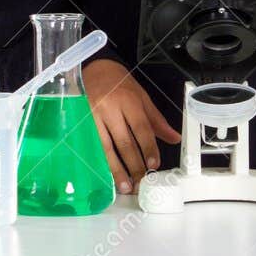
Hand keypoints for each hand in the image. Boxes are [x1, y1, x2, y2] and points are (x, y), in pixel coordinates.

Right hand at [81, 59, 180, 194]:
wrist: (95, 69)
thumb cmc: (120, 83)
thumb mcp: (142, 97)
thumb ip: (157, 120)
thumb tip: (174, 138)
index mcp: (128, 101)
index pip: (141, 128)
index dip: (148, 148)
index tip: (154, 164)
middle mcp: (110, 109)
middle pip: (124, 142)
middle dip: (134, 165)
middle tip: (141, 182)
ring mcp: (93, 118)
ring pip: (106, 148)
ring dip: (117, 170)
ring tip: (125, 186)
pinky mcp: (81, 124)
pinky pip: (92, 147)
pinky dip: (100, 163)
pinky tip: (106, 175)